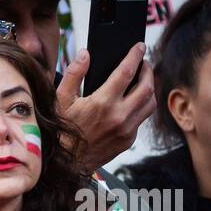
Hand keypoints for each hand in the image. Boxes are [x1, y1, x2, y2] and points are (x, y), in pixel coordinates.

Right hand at [55, 43, 154, 170]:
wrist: (65, 164)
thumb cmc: (62, 131)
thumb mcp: (61, 100)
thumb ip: (74, 74)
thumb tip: (85, 54)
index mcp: (102, 103)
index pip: (127, 72)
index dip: (135, 55)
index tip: (139, 47)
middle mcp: (119, 116)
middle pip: (147, 86)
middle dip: (148, 71)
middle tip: (143, 64)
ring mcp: (126, 130)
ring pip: (149, 103)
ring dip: (149, 89)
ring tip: (142, 82)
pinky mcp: (128, 140)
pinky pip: (141, 119)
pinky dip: (139, 108)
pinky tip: (130, 104)